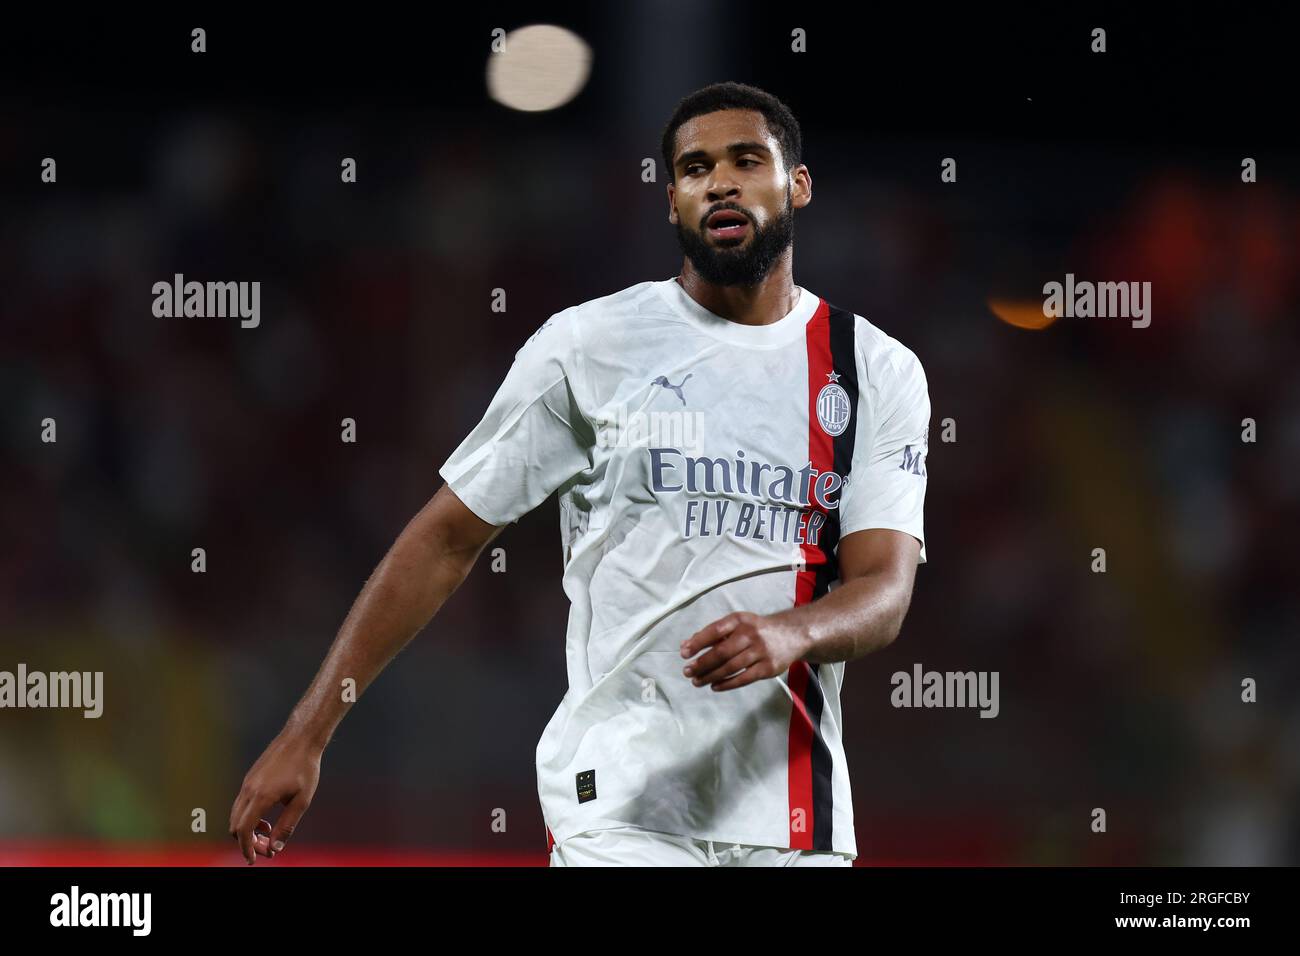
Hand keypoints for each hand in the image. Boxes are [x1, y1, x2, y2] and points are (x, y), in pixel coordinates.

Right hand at [229, 731, 321, 864]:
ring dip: (248, 829)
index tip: (254, 859)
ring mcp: (247, 783)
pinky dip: (249, 817)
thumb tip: (276, 847)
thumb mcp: (301, 800)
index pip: (243, 830)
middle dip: (248, 842)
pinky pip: (241, 804)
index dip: (247, 848)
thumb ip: (287, 825)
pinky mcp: (250, 778)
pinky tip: (267, 818)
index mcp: (260, 796)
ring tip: (269, 832)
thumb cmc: (305, 768)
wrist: (300, 739)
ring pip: (236, 815)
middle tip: (267, 848)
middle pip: (235, 825)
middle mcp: (248, 790)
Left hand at [680, 611, 810, 691]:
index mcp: (740, 620)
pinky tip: (714, 686)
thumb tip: (686, 645)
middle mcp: (751, 634)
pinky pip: (744, 678)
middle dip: (702, 663)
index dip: (698, 642)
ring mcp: (761, 652)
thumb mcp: (737, 624)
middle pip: (722, 651)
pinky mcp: (768, 668)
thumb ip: (712, 634)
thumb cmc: (756, 629)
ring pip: (731, 667)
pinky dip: (727, 684)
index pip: (715, 630)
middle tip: (687, 671)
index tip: (684, 653)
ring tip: (697, 681)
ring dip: (711, 676)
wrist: (792, 634)